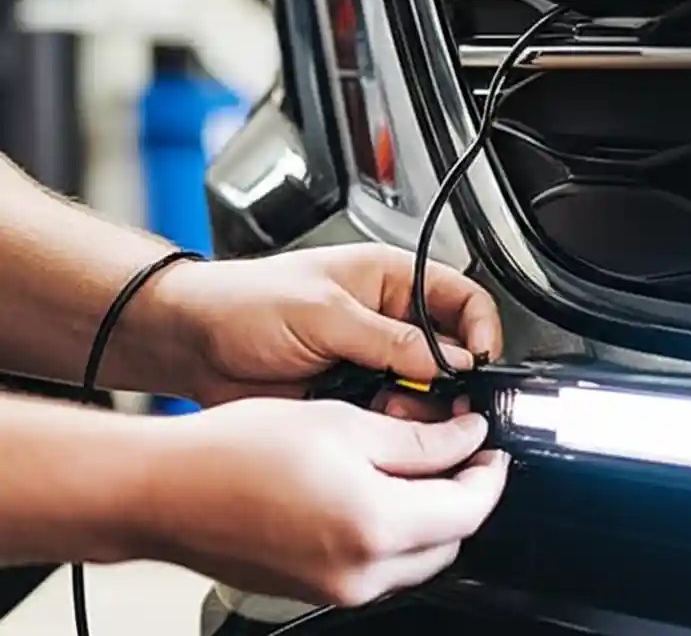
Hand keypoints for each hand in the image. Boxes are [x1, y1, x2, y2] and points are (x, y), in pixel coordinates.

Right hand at [137, 397, 507, 605]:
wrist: (163, 490)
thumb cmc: (235, 452)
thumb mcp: (345, 425)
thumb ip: (419, 440)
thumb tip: (467, 438)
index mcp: (377, 526)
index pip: (470, 510)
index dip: (490, 475)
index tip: (490, 448)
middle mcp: (362, 572)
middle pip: (449, 541)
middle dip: (463, 497)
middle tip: (459, 452)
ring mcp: (337, 588)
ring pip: (415, 559)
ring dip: (428, 517)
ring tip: (413, 466)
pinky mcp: (315, 589)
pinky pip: (376, 568)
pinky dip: (390, 533)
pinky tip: (373, 491)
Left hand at [153, 243, 502, 406]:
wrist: (190, 343)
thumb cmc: (244, 303)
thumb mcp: (325, 314)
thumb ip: (392, 340)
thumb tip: (452, 362)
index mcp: (391, 280)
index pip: (463, 300)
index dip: (482, 330)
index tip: (479, 362)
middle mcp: (390, 321)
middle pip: (452, 353)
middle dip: (450, 380)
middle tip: (436, 398)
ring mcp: (373, 361)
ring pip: (425, 392)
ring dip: (417, 407)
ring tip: (391, 409)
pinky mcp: (354, 396)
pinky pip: (392, 417)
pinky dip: (389, 426)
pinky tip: (369, 422)